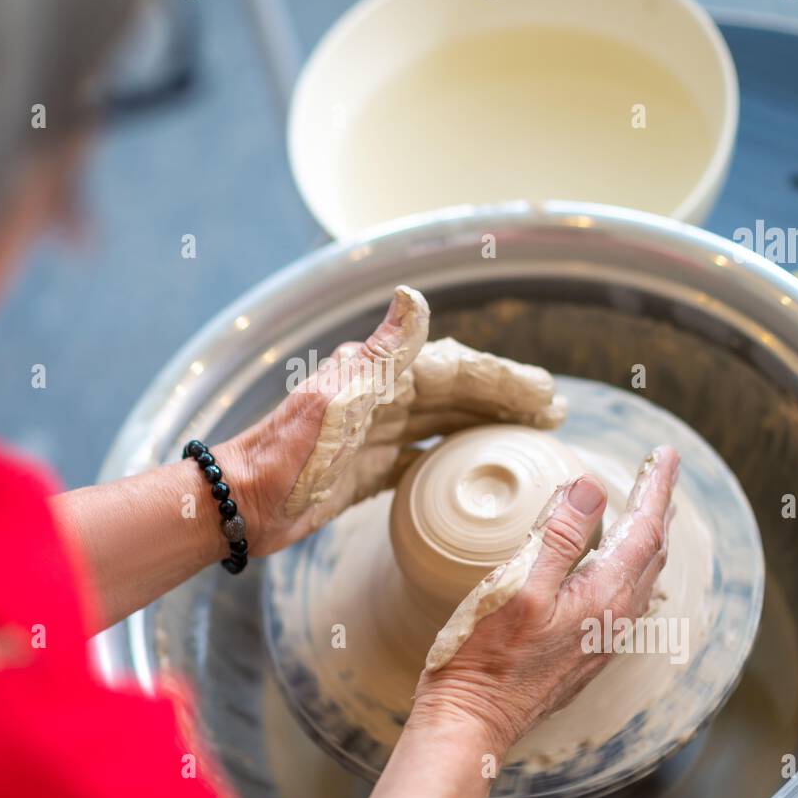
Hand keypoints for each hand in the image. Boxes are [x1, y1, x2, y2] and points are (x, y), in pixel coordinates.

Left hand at [220, 286, 565, 554]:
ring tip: (530, 436)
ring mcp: (376, 437)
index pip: (456, 372)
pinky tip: (474, 467)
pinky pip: (422, 458)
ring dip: (487, 425)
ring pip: (444, 424)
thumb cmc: (286, 454)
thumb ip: (382, 354)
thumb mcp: (338, 400)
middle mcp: (381, 401)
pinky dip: (452, 457)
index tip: (546, 394)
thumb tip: (414, 296)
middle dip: (507, 401)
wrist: (242, 502)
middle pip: (458, 396)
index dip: (503, 380)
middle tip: (556, 414)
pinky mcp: (367, 471)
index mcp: (379, 379)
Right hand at [410, 445, 679, 756]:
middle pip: (651, 550)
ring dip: (647, 536)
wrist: (473, 720)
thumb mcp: (518, 587)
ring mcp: (602, 637)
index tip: (665, 454)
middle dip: (658, 506)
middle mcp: (613, 617)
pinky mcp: (586, 650)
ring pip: (641, 575)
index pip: (644, 528)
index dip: (655, 487)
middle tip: (658, 471)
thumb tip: (591, 487)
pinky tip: (615, 566)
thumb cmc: (485, 658)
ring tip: (646, 509)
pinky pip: (624, 595)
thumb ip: (557, 536)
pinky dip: (630, 564)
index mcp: (603, 595)